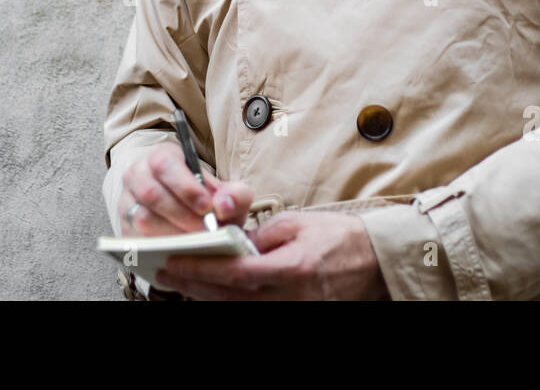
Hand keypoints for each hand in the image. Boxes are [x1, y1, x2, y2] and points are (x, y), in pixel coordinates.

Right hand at [119, 141, 253, 235]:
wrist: (189, 216)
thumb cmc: (207, 201)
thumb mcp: (226, 193)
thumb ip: (235, 195)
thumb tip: (224, 205)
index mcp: (162, 157)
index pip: (164, 164)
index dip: (185, 187)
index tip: (207, 207)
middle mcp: (138, 176)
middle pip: (151, 193)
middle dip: (182, 215)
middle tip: (205, 231)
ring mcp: (127, 203)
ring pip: (142, 218)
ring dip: (172, 233)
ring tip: (196, 243)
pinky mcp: (125, 229)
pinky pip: (136, 240)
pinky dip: (160, 248)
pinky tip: (181, 253)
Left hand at [155, 211, 390, 299]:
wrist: (376, 261)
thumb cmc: (339, 237)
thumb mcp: (298, 223)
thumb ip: (261, 235)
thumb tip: (231, 243)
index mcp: (292, 268)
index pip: (235, 273)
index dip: (200, 269)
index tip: (173, 261)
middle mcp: (290, 296)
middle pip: (229, 297)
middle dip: (192, 285)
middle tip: (163, 274)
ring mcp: (293, 310)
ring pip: (238, 308)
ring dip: (206, 296)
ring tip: (180, 282)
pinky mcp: (296, 314)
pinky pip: (254, 311)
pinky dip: (229, 302)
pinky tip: (211, 293)